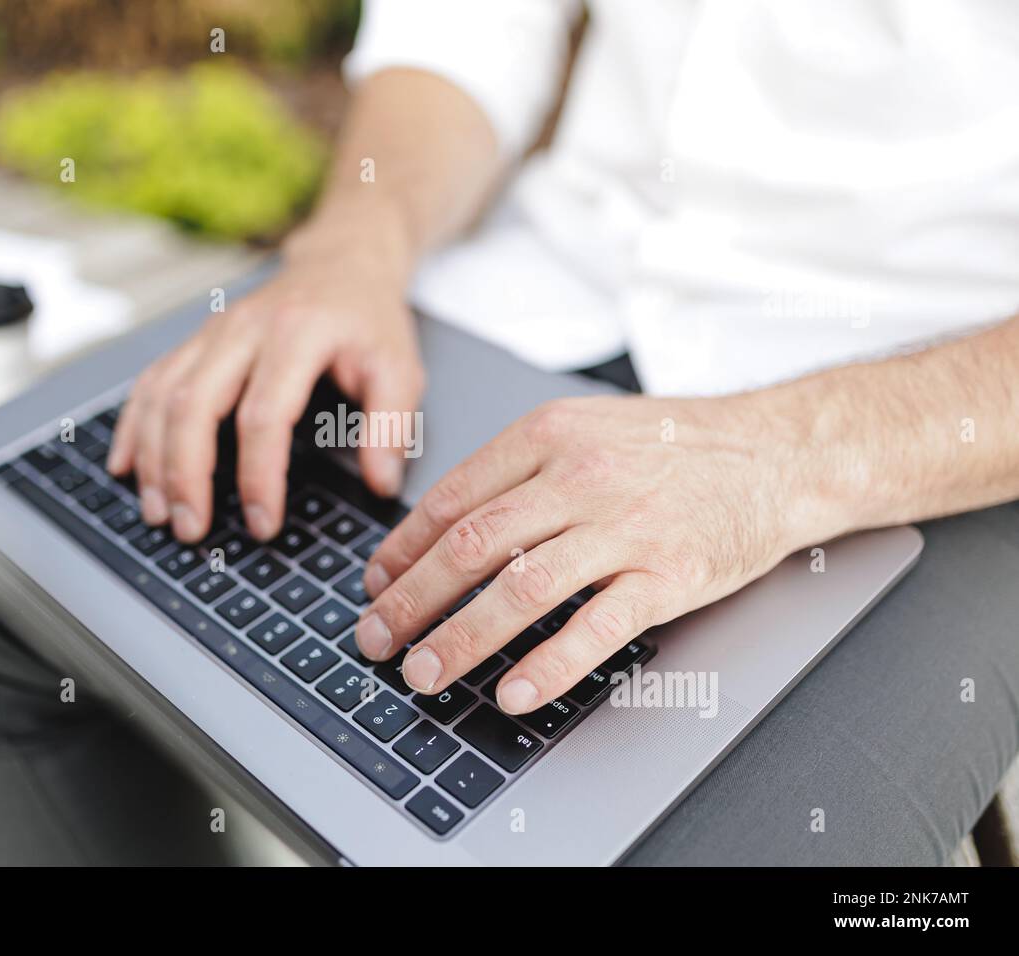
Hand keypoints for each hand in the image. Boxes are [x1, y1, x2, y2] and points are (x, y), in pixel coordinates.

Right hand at [106, 212, 423, 542]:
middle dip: (185, 474)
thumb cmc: (367, 320)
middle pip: (194, 404)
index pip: (265, 415)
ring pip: (163, 395)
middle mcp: (243, 329)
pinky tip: (126, 467)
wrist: (341, 263)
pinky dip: (133, 427)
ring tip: (158, 512)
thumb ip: (392, 427)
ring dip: (154, 459)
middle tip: (190, 528)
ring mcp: (211, 333)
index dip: (258, 475)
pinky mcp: (194, 342)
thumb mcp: (399, 367)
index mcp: (296, 334)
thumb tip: (381, 484)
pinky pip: (150, 383)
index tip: (263, 523)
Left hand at [354, 393, 838, 713]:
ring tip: (424, 674)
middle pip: (472, 545)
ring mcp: (626, 528)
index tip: (375, 585)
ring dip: (462, 638)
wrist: (776, 452)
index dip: (401, 550)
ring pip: (522, 588)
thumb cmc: (674, 445)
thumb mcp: (584, 427)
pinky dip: (549, 664)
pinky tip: (513, 691)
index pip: (451, 498)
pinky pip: (598, 628)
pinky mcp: (669, 575)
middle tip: (376, 639)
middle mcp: (579, 478)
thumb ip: (517, 470)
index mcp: (548, 436)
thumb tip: (441, 525)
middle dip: (411, 601)